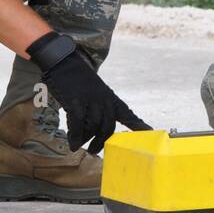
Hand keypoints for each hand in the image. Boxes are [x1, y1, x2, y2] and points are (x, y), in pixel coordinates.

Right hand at [29, 33, 150, 153]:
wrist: (63, 62)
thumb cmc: (77, 81)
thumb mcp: (95, 92)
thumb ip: (99, 109)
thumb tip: (95, 131)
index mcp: (110, 98)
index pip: (127, 113)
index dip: (138, 125)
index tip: (150, 133)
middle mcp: (103, 99)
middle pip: (108, 126)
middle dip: (101, 142)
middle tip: (94, 150)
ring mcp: (90, 99)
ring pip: (93, 127)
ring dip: (86, 140)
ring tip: (79, 145)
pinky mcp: (75, 100)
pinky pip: (78, 124)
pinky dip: (75, 136)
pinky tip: (73, 144)